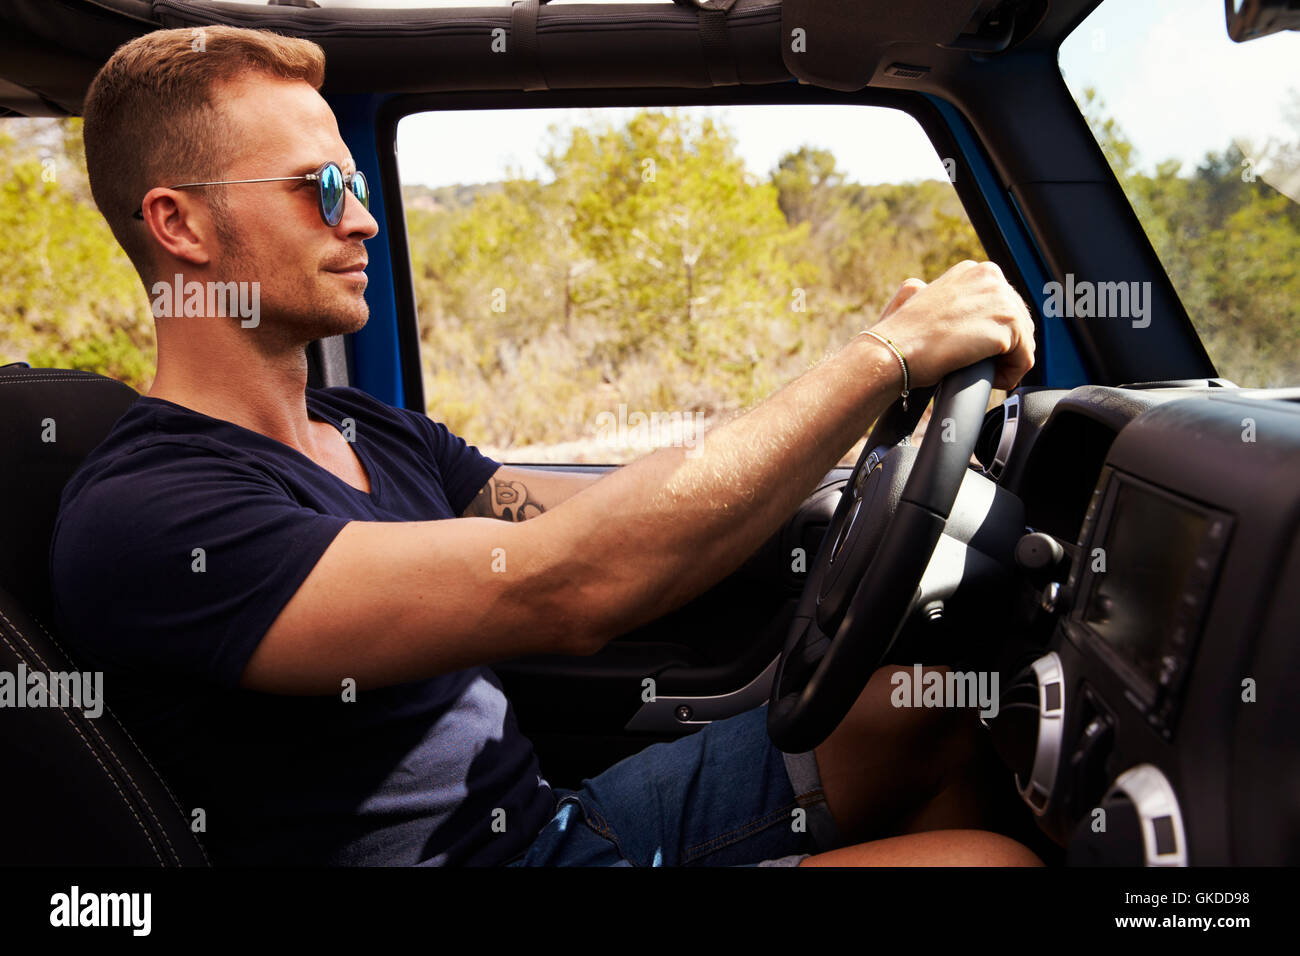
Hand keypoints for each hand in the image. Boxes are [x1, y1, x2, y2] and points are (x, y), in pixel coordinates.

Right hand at [863, 260, 1035, 390]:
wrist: (894, 350)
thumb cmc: (903, 336)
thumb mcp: (928, 300)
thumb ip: (956, 298)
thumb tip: (973, 316)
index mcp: (973, 270)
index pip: (1004, 304)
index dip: (995, 333)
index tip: (981, 351)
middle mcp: (990, 276)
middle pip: (1019, 320)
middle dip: (1006, 348)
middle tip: (985, 367)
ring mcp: (1001, 298)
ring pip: (1024, 340)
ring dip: (1008, 362)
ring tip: (987, 374)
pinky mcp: (1007, 325)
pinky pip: (1025, 359)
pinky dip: (1012, 374)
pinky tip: (992, 380)